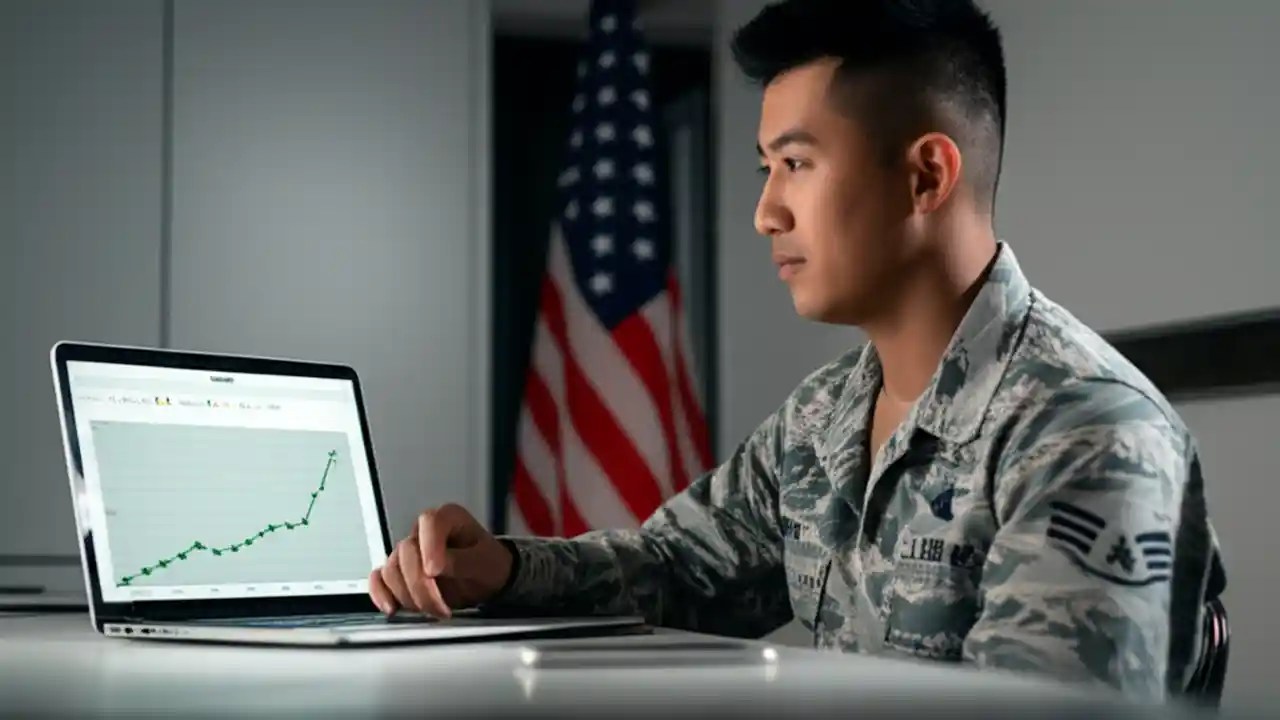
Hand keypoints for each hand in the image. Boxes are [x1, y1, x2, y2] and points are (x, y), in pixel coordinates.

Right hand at [368, 503, 513, 617]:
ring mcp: (409, 552)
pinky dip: (381, 594)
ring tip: (433, 609)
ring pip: (391, 570)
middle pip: (406, 551)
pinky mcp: (399, 572)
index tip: (434, 571)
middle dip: (421, 584)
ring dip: (408, 595)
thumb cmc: (488, 564)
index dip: (429, 547)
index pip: (429, 523)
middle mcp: (424, 532)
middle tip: (440, 605)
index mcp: (448, 518)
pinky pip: (379, 579)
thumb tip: (435, 565)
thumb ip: (460, 561)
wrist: (487, 581)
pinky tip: (392, 608)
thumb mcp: (483, 562)